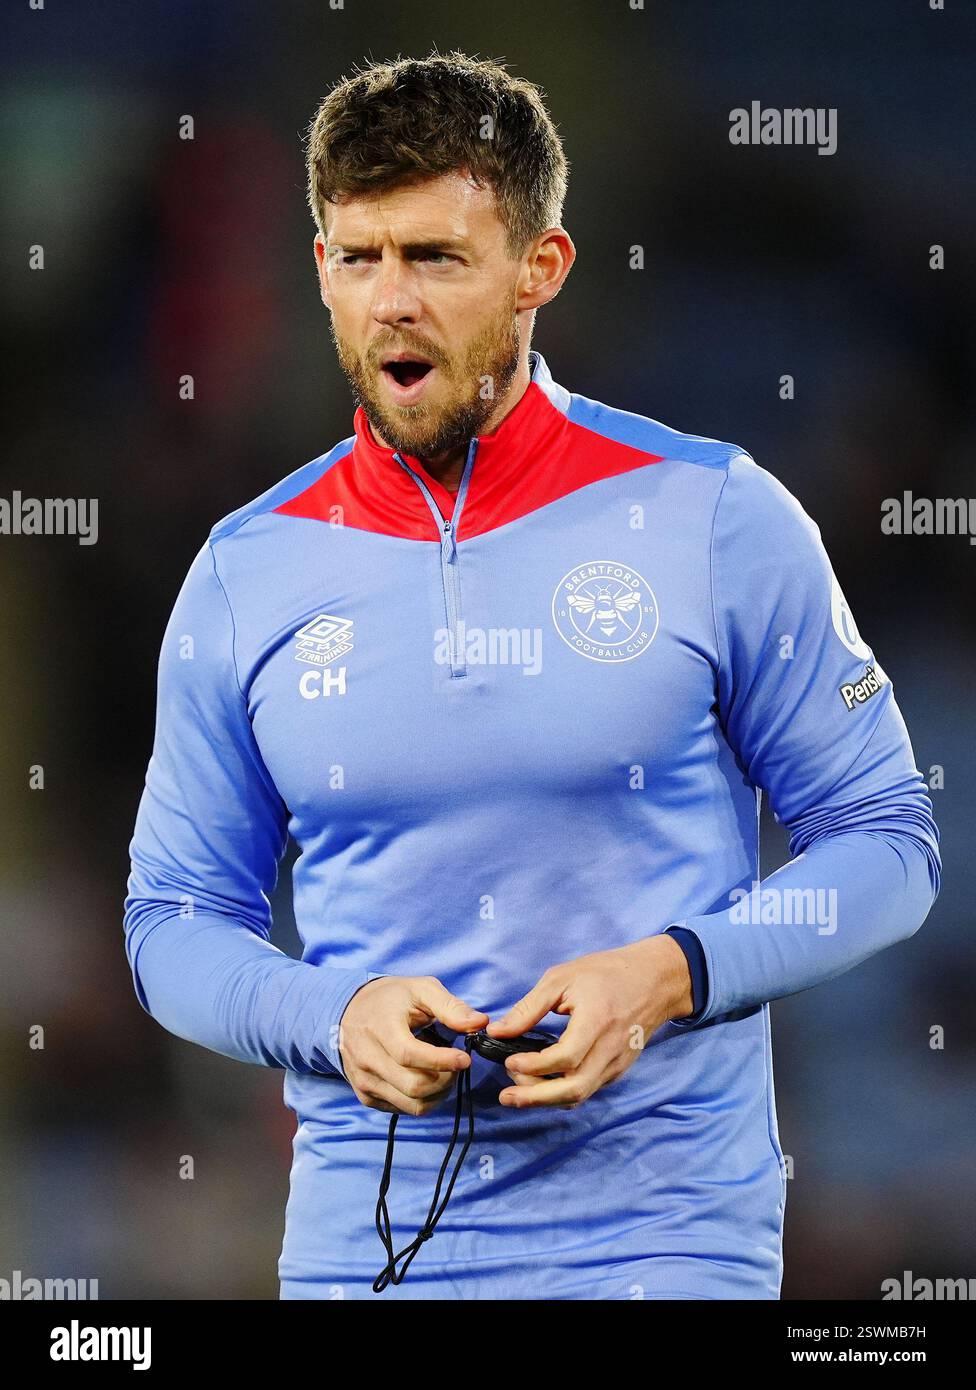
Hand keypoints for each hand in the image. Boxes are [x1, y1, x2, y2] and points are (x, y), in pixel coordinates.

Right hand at [338, 975, 487, 1114]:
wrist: (350, 1010)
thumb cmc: (391, 998)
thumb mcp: (422, 989)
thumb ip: (451, 1007)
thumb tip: (480, 1023)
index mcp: (380, 1027)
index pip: (410, 1055)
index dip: (442, 1061)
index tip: (465, 1058)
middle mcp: (367, 1058)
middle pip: (413, 1086)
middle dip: (445, 1079)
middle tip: (457, 1064)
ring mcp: (364, 1080)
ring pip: (411, 1104)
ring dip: (438, 1093)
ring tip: (446, 1073)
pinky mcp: (366, 1095)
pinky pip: (402, 1109)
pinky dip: (424, 1100)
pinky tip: (428, 1079)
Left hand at [486, 935, 694, 1109]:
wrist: (655, 980)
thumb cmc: (606, 973)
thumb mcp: (562, 978)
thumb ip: (529, 1008)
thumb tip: (497, 1031)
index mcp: (597, 1021)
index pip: (566, 1058)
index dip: (534, 1066)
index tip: (509, 1061)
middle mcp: (611, 1049)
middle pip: (574, 1089)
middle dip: (536, 1098)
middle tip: (506, 1095)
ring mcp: (618, 1063)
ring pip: (581, 1094)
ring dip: (546, 1099)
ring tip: (517, 1091)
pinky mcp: (619, 1069)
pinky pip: (588, 1089)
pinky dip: (562, 1093)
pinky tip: (541, 1084)